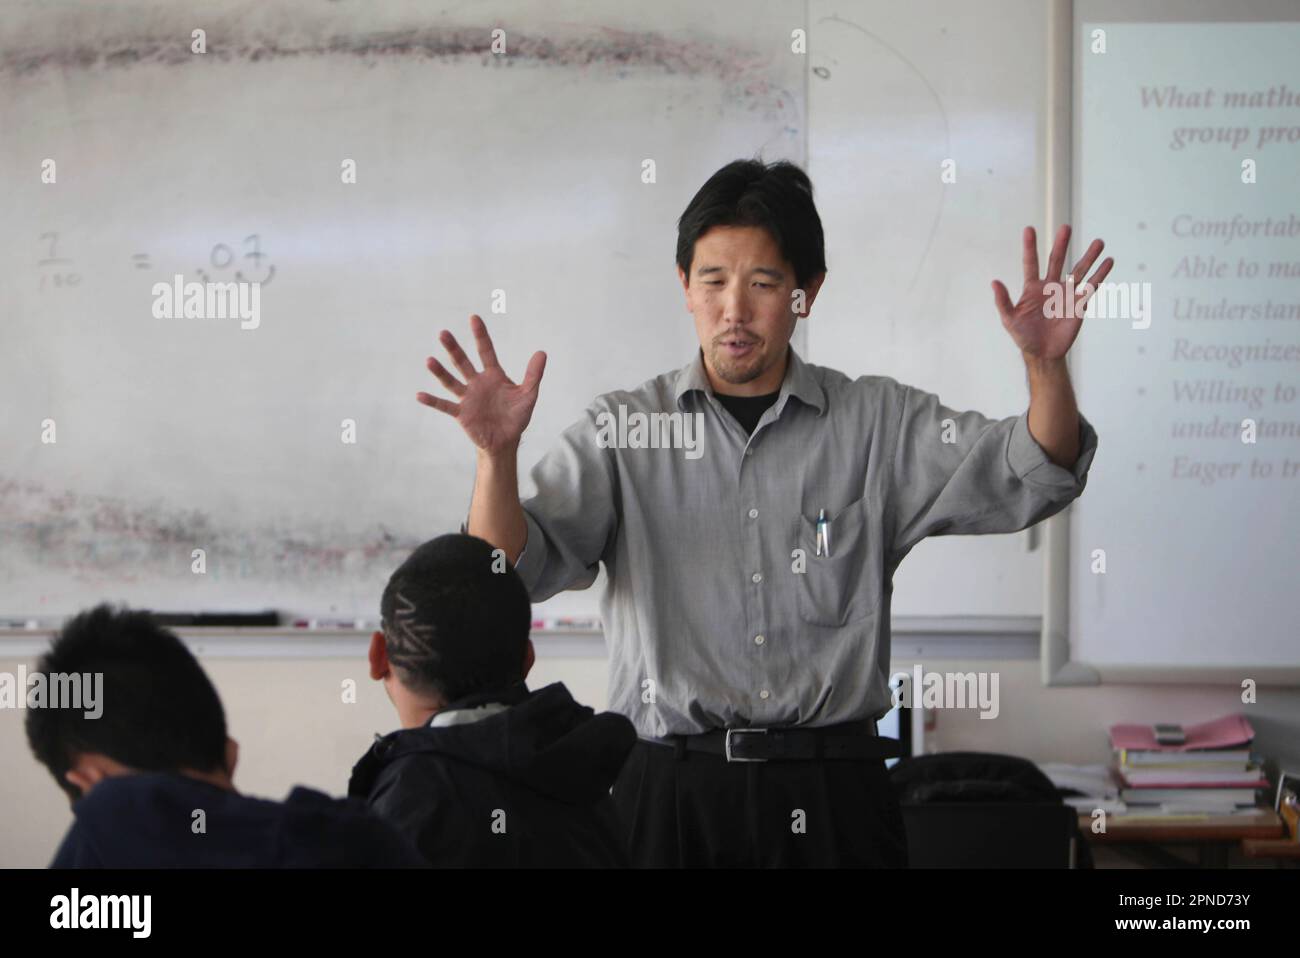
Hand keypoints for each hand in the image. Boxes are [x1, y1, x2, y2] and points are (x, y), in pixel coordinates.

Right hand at [416, 314, 546, 454]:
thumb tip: (542, 352)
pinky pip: (445, 406)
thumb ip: (533, 375)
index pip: (486, 351)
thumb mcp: (528, 395)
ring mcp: (467, 397)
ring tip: (429, 361)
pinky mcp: (461, 413)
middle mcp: (477, 383)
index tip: (474, 318)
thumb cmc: (516, 416)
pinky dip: (433, 401)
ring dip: (440, 372)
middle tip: (443, 333)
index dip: (480, 335)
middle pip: (463, 362)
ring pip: (451, 381)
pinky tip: (420, 395)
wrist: (506, 440)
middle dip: (454, 348)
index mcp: (493, 375)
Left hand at [992, 225, 1113, 361]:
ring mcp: (1066, 293)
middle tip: (1065, 227)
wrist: (1043, 353)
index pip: (1030, 263)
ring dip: (1089, 256)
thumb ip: (1003, 301)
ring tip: (1099, 241)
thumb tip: (994, 282)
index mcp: (1032, 288)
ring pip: (1078, 270)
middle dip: (1061, 244)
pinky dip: (1101, 274)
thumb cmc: (1023, 336)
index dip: (1029, 247)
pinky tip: (1108, 261)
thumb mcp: (1009, 319)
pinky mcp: (1080, 303)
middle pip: (1056, 261)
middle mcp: (1050, 286)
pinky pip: (1092, 286)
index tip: (1029, 229)